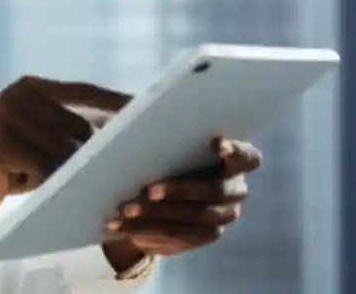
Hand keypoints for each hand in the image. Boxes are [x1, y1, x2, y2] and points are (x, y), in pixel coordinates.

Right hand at [0, 76, 130, 234]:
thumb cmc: (10, 168)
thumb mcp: (43, 143)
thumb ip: (73, 131)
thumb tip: (128, 134)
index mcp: (31, 86)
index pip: (86, 91)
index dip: (117, 104)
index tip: (151, 115)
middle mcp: (18, 93)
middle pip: (80, 128)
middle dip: (86, 157)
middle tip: (73, 176)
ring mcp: (6, 114)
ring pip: (65, 152)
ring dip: (62, 175)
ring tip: (34, 177)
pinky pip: (46, 169)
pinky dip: (45, 183)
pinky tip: (21, 182)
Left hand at [103, 137, 261, 264]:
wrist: (155, 192)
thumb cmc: (160, 152)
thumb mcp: (155, 138)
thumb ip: (150, 128)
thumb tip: (108, 119)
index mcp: (232, 159)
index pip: (247, 157)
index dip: (236, 151)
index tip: (216, 143)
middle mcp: (234, 189)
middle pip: (217, 191)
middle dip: (182, 189)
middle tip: (150, 189)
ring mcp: (222, 215)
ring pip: (195, 218)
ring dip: (157, 214)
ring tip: (125, 208)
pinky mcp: (203, 236)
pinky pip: (177, 237)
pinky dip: (145, 229)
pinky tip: (118, 224)